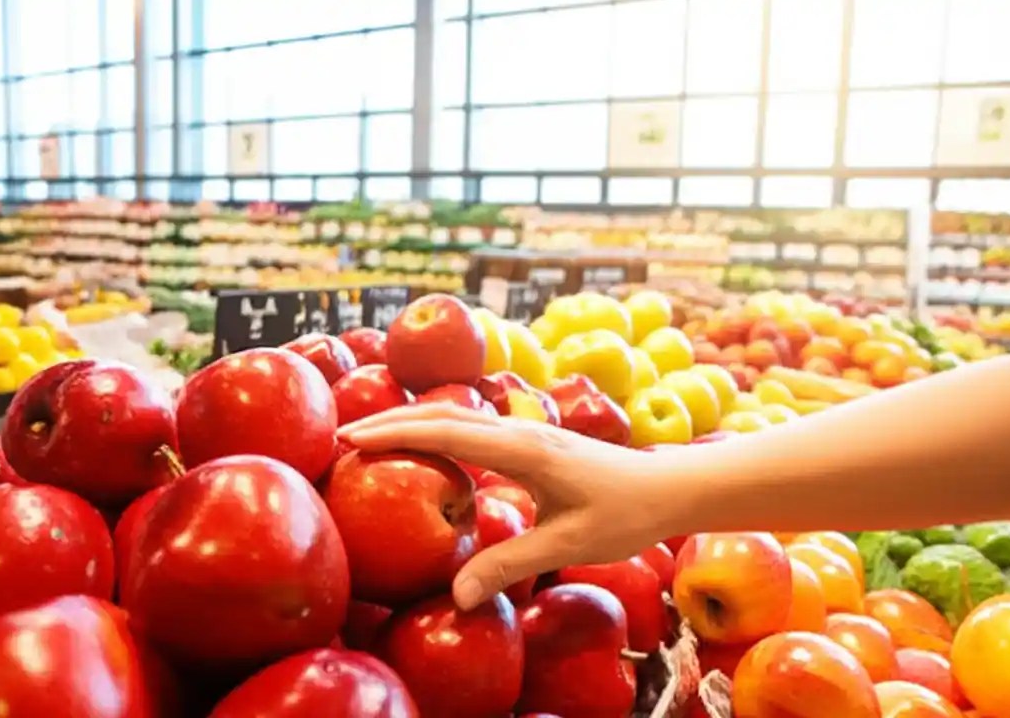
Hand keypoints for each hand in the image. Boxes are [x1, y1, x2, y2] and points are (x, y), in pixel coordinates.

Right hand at [339, 404, 674, 609]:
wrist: (668, 487)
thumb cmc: (625, 514)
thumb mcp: (568, 544)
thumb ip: (510, 564)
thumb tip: (455, 595)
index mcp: (524, 449)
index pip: (446, 431)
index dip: (395, 432)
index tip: (351, 437)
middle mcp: (520, 430)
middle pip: (442, 415)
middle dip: (390, 422)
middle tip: (340, 436)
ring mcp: (526, 430)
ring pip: (457, 417)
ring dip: (412, 422)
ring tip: (369, 438)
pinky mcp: (531, 440)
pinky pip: (473, 427)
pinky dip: (438, 430)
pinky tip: (424, 447)